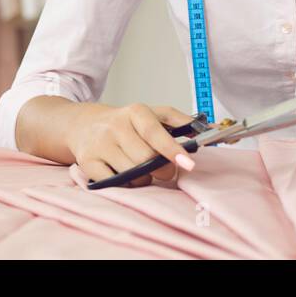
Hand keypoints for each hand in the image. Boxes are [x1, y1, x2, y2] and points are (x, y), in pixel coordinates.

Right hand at [66, 103, 197, 187]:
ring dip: (143, 179)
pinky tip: (123, 174)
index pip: (155, 132)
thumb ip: (182, 122)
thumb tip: (212, 129)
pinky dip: (125, 184)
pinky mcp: (87, 162)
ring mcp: (100, 144)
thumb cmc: (126, 123)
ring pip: (132, 174)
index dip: (172, 149)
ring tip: (140, 169)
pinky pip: (114, 183)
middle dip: (160, 169)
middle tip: (162, 169)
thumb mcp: (153, 115)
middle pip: (145, 159)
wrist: (83, 124)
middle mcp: (115, 126)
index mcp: (135, 112)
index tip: (188, 163)